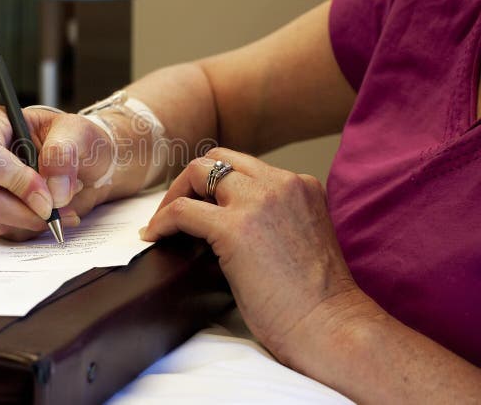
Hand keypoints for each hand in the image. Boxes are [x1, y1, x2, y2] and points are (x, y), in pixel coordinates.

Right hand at [0, 106, 114, 240]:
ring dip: (35, 219)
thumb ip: (64, 152)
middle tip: (60, 206)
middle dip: (27, 209)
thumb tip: (53, 189)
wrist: (83, 163)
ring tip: (64, 203)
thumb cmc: (74, 140)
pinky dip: (35, 226)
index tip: (47, 194)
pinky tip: (54, 212)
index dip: (15, 180)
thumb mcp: (79, 132)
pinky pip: (6, 230)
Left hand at [140, 147, 361, 361]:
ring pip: (197, 172)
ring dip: (174, 196)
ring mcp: (258, 202)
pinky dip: (162, 221)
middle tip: (175, 210)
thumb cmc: (317, 300)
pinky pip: (182, 211)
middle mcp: (281, 183)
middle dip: (192, 181)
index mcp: (301, 185)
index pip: (245, 166)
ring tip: (162, 223)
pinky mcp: (235, 228)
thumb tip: (223, 219)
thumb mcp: (299, 236)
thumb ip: (272, 217)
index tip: (200, 205)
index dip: (215, 184)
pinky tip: (154, 237)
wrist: (331, 327)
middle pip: (219, 159)